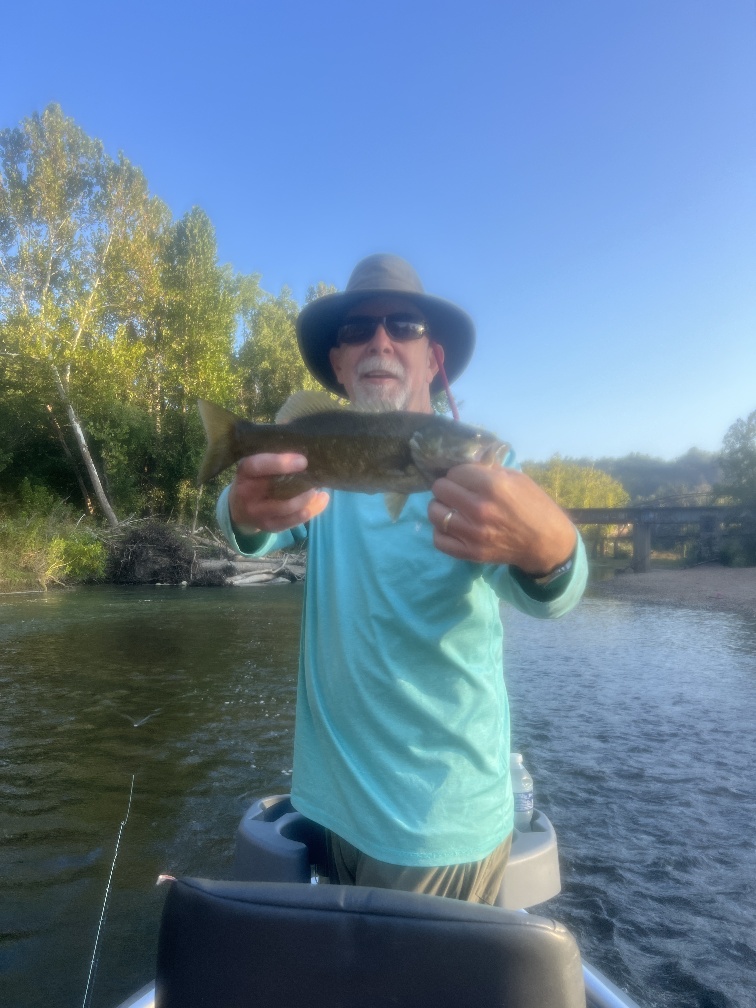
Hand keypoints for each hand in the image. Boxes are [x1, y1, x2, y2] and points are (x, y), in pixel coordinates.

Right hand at [228, 453, 329, 533]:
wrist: (238, 508)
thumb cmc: (255, 476)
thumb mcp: (257, 460)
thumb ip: (274, 447)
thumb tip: (293, 422)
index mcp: (245, 471)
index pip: (258, 466)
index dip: (280, 463)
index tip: (303, 460)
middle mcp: (246, 493)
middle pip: (274, 490)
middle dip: (300, 485)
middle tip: (317, 477)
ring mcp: (256, 512)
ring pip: (286, 508)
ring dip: (306, 499)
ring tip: (318, 489)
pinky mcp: (267, 526)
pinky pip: (291, 522)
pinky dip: (311, 511)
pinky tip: (322, 500)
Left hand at [428, 464, 575, 571]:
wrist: (546, 543)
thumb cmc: (535, 506)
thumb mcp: (517, 479)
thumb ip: (489, 470)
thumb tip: (467, 464)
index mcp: (493, 486)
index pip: (455, 472)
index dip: (460, 473)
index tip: (466, 479)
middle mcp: (479, 509)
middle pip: (440, 489)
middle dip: (447, 487)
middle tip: (456, 491)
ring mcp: (472, 533)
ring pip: (434, 513)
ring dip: (440, 507)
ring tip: (450, 508)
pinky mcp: (470, 553)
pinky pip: (439, 540)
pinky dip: (441, 532)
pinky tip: (451, 527)